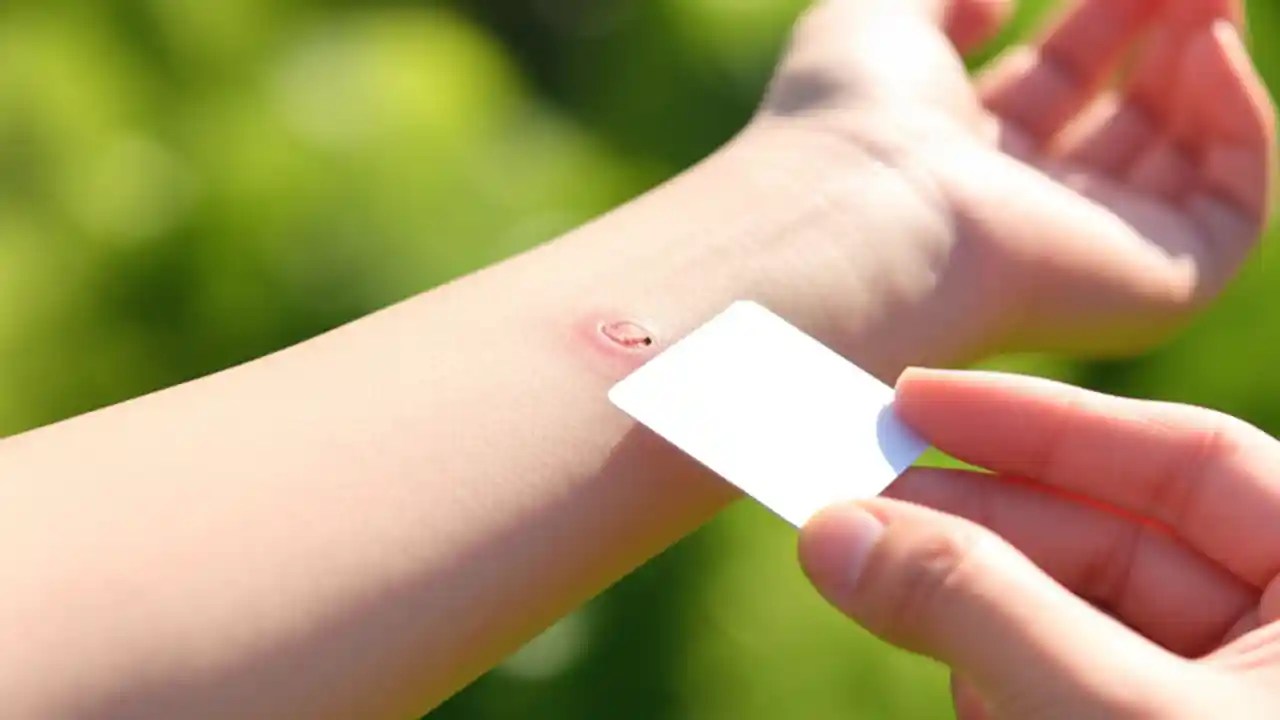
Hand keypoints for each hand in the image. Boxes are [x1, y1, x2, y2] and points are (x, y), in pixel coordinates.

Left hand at [748, 0, 1273, 359]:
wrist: (860, 219)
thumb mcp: (883, 14)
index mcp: (961, 157)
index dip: (1099, 16)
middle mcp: (1024, 211)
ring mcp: (1089, 255)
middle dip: (1161, 31)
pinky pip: (1232, 212)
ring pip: (1185, 158)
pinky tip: (1211, 49)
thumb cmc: (853, 116)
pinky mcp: (1149, 291)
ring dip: (1207, 65)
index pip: (1052, 82)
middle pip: (1123, 117)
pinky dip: (1239, 125)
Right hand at [800, 369, 1279, 718]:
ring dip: (987, 623)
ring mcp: (1241, 709)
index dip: (1043, 420)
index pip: (1192, 456)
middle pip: (1118, 542)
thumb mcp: (1113, 713)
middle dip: (982, 532)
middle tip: (861, 513)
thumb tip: (835, 529)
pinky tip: (971, 703)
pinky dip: (1012, 689)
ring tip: (908, 622)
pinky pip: (1085, 695)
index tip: (917, 400)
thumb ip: (980, 610)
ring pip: (1091, 624)